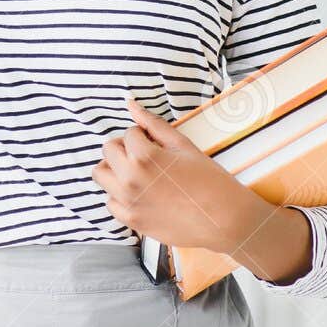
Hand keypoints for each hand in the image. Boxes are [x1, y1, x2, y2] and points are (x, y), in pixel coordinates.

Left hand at [92, 96, 265, 252]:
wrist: (225, 220)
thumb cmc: (210, 182)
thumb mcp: (183, 146)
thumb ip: (153, 124)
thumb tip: (131, 105)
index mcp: (144, 156)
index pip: (128, 133)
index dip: (142, 135)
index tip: (156, 143)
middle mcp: (130, 179)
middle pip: (108, 151)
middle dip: (123, 147)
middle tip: (144, 154)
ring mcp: (129, 201)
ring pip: (101, 175)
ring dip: (114, 169)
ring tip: (136, 171)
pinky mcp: (132, 221)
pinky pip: (111, 202)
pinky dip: (119, 195)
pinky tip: (139, 193)